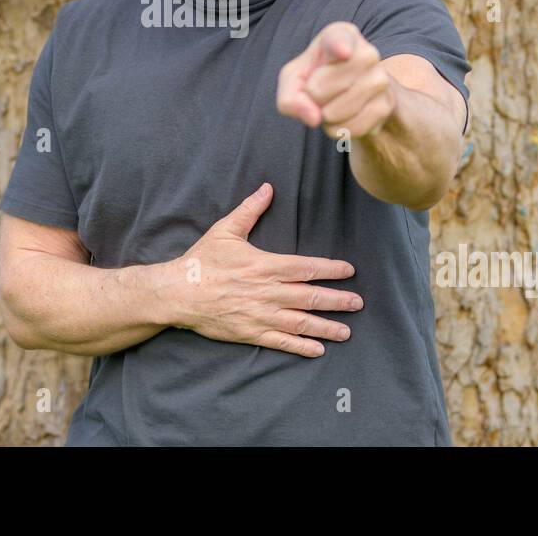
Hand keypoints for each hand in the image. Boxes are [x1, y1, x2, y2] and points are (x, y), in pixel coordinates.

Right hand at [167, 183, 362, 357]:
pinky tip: (319, 350)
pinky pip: (281, 341)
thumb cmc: (201, 260)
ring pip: (301, 322)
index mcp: (264, 266)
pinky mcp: (250, 332)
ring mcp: (260, 314)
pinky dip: (301, 346)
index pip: (306, 268)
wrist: (178, 293)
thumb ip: (249, 210)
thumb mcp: (225, 230)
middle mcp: (267, 292)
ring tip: (346, 330)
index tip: (349, 270)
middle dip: (337, 300)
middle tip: (358, 303)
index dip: (330, 269)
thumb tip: (267, 188)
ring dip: (326, 326)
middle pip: (310, 296)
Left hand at [277, 21, 394, 138]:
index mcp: (341, 34)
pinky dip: (339, 130)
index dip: (339, 47)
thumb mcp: (294, 79)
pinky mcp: (386, 104)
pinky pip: (351, 128)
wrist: (350, 91)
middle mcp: (367, 52)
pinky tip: (343, 117)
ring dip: (325, 117)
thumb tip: (313, 117)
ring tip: (331, 103)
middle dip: (311, 99)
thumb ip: (290, 97)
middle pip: (319, 89)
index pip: (339, 41)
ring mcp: (380, 79)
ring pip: (335, 112)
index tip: (342, 52)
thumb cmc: (316, 77)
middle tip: (319, 91)